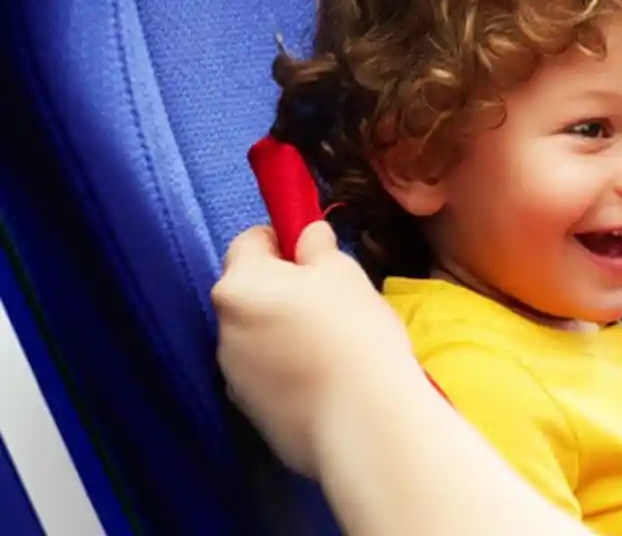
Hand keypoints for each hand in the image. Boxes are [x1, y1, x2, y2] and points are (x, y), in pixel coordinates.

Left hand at [212, 221, 412, 476]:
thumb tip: (307, 236)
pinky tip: (326, 381)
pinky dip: (289, 372)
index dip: (283, 241)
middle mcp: (223, 329)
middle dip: (283, 291)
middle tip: (333, 303)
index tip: (317, 256)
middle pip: (251, 293)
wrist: (363, 421)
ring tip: (333, 349)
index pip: (249, 241)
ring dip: (284, 333)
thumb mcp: (345, 274)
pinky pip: (267, 376)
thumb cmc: (354, 334)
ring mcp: (233, 376)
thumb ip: (317, 248)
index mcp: (239, 286)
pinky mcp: (250, 412)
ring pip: (259, 336)